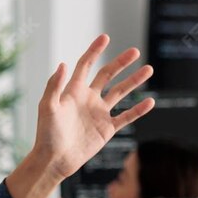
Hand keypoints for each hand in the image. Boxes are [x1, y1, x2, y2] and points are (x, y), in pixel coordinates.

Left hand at [32, 35, 154, 181]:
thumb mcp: (47, 107)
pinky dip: (138, 110)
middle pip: (108, 75)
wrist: (55, 159)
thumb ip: (54, 85)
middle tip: (135, 51)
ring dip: (134, 81)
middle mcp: (88, 98)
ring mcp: (99, 113)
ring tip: (148, 70)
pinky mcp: (107, 129)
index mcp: (73, 91)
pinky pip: (126, 117)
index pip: (86, 65)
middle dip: (121, 63)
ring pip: (120, 92)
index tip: (105, 37)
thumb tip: (63, 64)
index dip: (95, 51)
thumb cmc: (46, 134)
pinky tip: (150, 101)